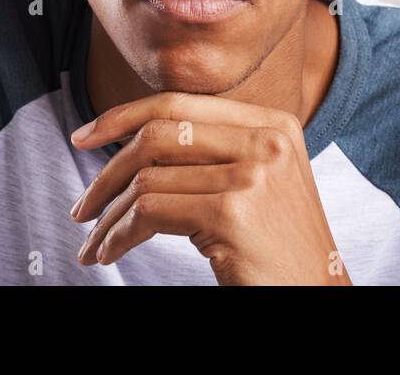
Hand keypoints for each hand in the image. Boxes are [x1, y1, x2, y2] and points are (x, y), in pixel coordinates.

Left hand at [67, 91, 352, 284]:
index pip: (180, 103)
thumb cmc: (279, 248)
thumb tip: (135, 141)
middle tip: (82, 207)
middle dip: (107, 173)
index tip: (84, 137)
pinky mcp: (232, 212)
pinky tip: (112, 251)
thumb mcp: (258, 182)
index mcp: (273, 123)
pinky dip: (119, 235)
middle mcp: (267, 140)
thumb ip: (215, 152)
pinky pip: (149, 213)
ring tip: (95, 242)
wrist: (317, 297)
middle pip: (158, 136)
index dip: (123, 115)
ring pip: (147, 179)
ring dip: (110, 216)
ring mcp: (251, 174)